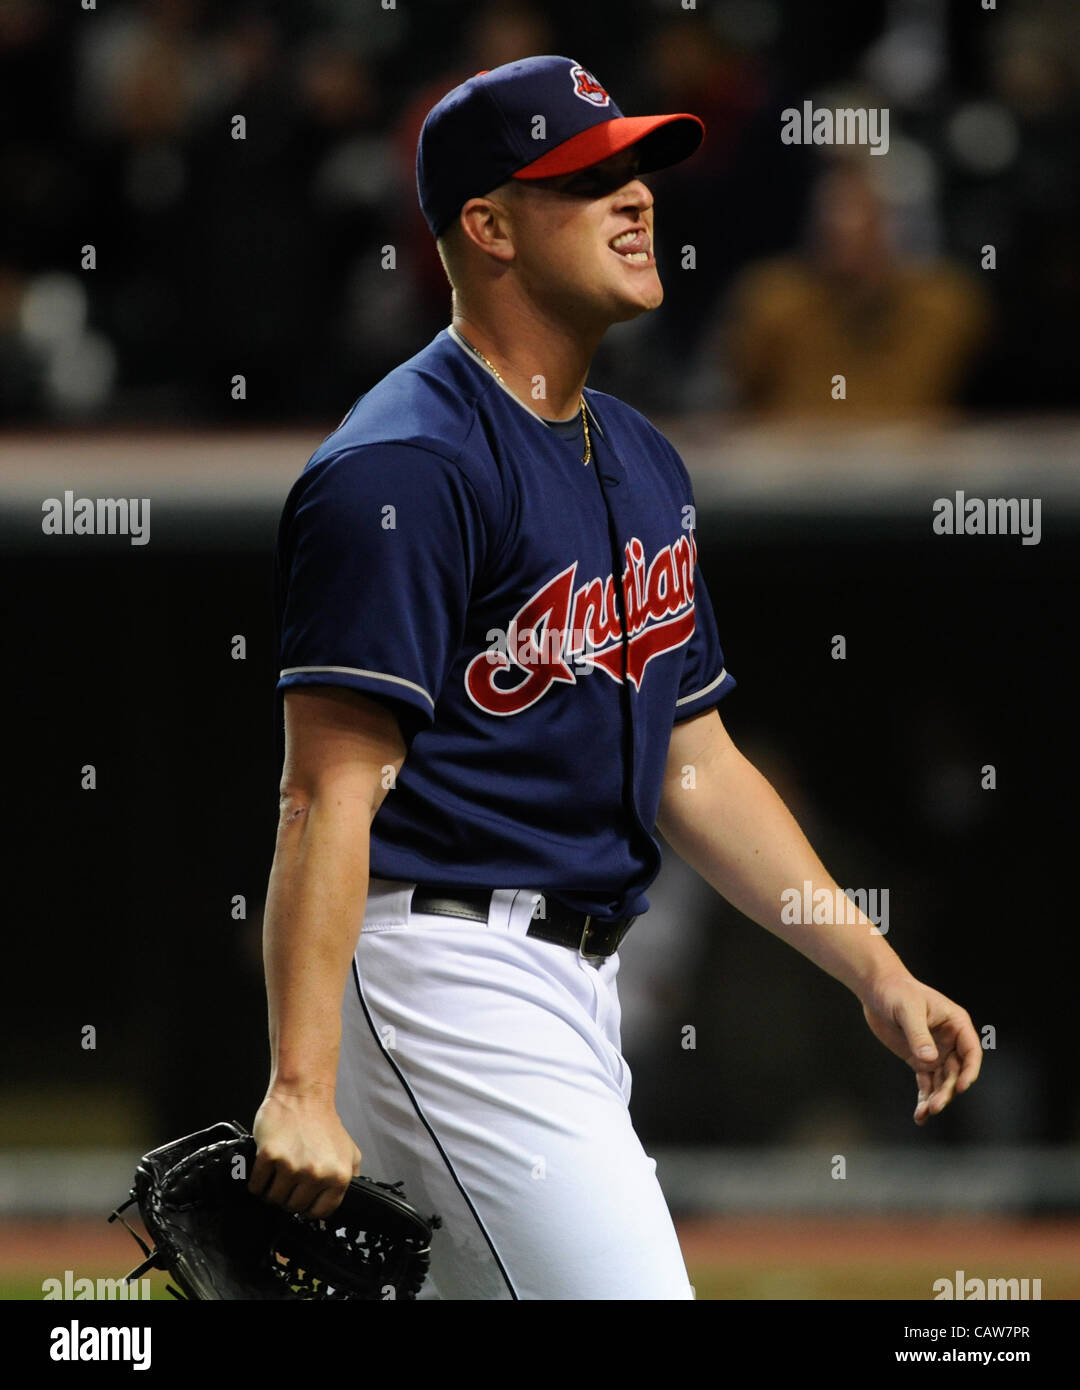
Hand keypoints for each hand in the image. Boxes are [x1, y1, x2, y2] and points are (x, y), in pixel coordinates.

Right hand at [248, 1087, 362, 1219]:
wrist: (302, 1096)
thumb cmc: (323, 1123)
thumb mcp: (350, 1153)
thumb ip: (349, 1179)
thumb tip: (337, 1203)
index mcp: (338, 1176)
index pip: (319, 1213)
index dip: (309, 1206)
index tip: (303, 1196)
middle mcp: (316, 1174)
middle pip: (293, 1207)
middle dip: (289, 1196)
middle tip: (289, 1178)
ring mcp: (292, 1166)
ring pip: (273, 1199)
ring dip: (272, 1190)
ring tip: (278, 1172)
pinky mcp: (270, 1157)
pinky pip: (256, 1186)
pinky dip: (257, 1181)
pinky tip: (265, 1167)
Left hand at [859, 972, 981, 1124]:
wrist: (876, 989)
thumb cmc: (896, 991)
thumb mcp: (907, 1009)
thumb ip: (918, 1034)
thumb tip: (930, 1061)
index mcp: (956, 1024)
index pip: (971, 1051)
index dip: (970, 1071)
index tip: (961, 1087)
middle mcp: (950, 1041)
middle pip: (956, 1072)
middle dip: (947, 1091)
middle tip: (934, 1106)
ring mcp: (936, 1052)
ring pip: (942, 1081)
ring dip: (935, 1098)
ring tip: (923, 1113)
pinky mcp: (919, 1060)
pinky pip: (926, 1083)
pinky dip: (923, 1098)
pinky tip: (919, 1115)